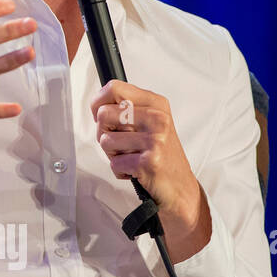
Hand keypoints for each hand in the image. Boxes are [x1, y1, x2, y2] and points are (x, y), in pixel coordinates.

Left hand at [89, 80, 210, 256]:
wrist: (180, 188)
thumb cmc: (160, 155)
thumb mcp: (148, 123)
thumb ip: (126, 109)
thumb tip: (97, 102)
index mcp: (156, 104)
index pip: (114, 88)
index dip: (98, 103)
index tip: (101, 115)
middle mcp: (158, 118)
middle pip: (103, 114)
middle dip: (104, 132)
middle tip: (121, 144)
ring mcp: (155, 140)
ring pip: (104, 140)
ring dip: (112, 154)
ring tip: (131, 157)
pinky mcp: (149, 161)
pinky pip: (114, 163)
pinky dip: (120, 170)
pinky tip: (135, 170)